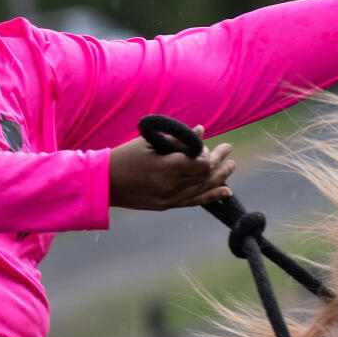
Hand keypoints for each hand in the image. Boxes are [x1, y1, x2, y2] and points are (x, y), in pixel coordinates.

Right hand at [109, 140, 234, 209]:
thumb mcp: (150, 142)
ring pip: (202, 189)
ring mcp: (169, 198)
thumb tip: (201, 131)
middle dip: (218, 162)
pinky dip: (211, 196)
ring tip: (232, 166)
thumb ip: (177, 139)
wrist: (105, 182)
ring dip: (220, 177)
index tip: (205, 146)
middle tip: (228, 150)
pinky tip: (226, 191)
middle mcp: (170, 185)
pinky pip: (194, 202)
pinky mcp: (167, 205)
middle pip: (204, 175)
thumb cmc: (125, 156)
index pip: (200, 162)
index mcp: (166, 167)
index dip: (207, 154)